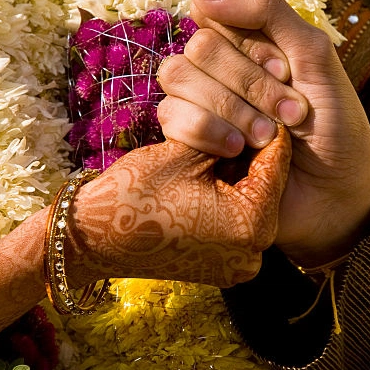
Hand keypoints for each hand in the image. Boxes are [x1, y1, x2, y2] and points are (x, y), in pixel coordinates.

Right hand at [68, 125, 290, 287]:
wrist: (93, 238)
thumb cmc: (134, 192)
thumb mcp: (188, 150)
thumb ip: (229, 130)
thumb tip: (257, 113)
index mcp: (252, 225)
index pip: (276, 160)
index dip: (267, 125)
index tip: (266, 100)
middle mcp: (253, 254)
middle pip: (267, 184)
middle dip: (253, 151)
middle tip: (248, 118)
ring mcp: (237, 267)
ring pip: (253, 203)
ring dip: (242, 174)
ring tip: (227, 143)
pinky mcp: (221, 269)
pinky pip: (237, 224)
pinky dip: (229, 198)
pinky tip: (212, 173)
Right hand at [157, 0, 369, 266]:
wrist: (335, 195)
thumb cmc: (333, 127)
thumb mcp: (314, 56)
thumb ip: (266, 11)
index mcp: (247, 42)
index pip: (216, 12)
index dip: (249, 41)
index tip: (286, 69)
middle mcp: (217, 69)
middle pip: (198, 46)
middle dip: (248, 82)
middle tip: (288, 112)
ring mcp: (198, 105)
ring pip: (178, 77)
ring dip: (230, 108)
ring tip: (266, 137)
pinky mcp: (184, 144)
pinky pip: (170, 117)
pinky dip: (208, 132)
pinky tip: (237, 152)